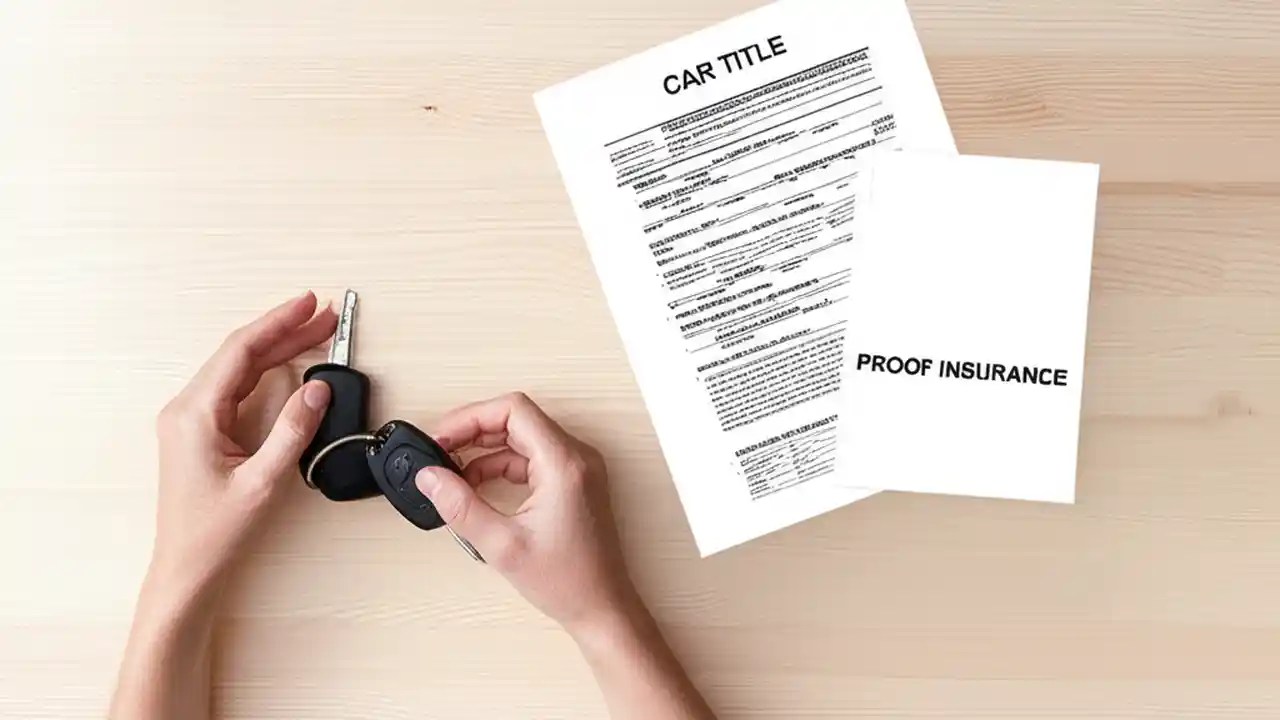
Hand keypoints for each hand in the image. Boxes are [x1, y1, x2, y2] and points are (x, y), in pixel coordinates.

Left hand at [148, 291, 336, 601]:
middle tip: (323, 316)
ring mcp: (192, 419)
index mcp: (194, 413)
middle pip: (241, 355)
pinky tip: (292, 365)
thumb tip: (317, 390)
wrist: (186, 568)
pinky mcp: (201, 431)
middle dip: (284, 332)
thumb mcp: (263, 482)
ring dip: (278, 350)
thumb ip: (293, 431)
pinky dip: (267, 372)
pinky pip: (237, 388)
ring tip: (316, 334)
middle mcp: (187, 409)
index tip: (307, 304)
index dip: (277, 323)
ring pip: (240, 369)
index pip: (240, 351)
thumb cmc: (214, 532)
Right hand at [417, 393, 717, 719]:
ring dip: (485, 450)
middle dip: (473, 431)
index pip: (513, 410)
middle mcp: (576, 457)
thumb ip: (460, 506)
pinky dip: (502, 465)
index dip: (471, 417)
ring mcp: (577, 468)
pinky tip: (477, 486)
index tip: (443, 436)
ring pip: (522, 437)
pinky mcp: (573, 481)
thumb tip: (430, 477)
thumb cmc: (568, 582)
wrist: (602, 608)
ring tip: (452, 473)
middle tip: (440, 452)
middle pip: (516, 419)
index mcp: (564, 464)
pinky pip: (532, 457)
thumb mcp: (501, 545)